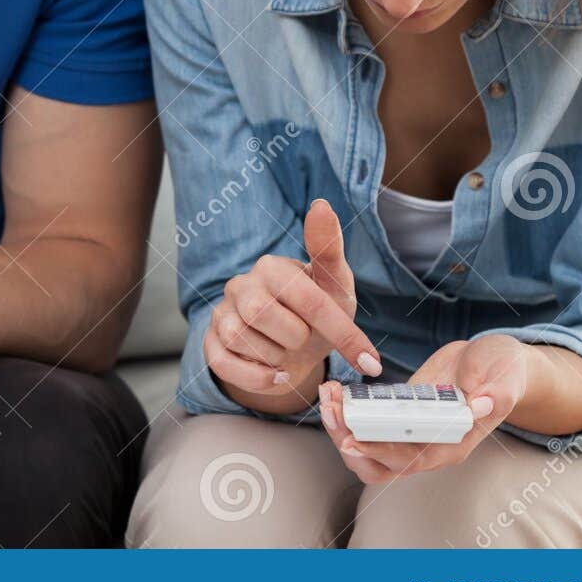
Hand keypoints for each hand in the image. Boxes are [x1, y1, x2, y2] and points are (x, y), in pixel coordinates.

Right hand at [203, 198, 381, 401]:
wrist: (292, 348)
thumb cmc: (316, 314)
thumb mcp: (335, 288)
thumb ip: (329, 250)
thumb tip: (321, 205)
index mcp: (271, 267)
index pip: (307, 298)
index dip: (342, 333)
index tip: (370, 361)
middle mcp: (240, 285)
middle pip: (263, 313)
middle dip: (296, 337)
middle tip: (305, 339)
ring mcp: (221, 314)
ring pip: (240, 338)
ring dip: (275, 357)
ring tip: (286, 351)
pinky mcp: (211, 344)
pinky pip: (223, 364)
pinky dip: (257, 377)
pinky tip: (276, 373)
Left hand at [318, 333, 528, 482]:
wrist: (494, 363)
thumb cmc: (503, 370)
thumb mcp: (505, 374)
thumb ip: (496, 392)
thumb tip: (478, 405)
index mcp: (454, 443)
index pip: (413, 460)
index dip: (381, 454)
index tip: (353, 439)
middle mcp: (429, 446)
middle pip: (381, 466)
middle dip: (350, 443)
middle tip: (330, 412)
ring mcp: (411, 434)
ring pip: (368, 450)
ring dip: (341, 430)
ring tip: (327, 399)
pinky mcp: (398, 416)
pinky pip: (367, 426)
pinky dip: (347, 413)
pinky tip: (334, 390)